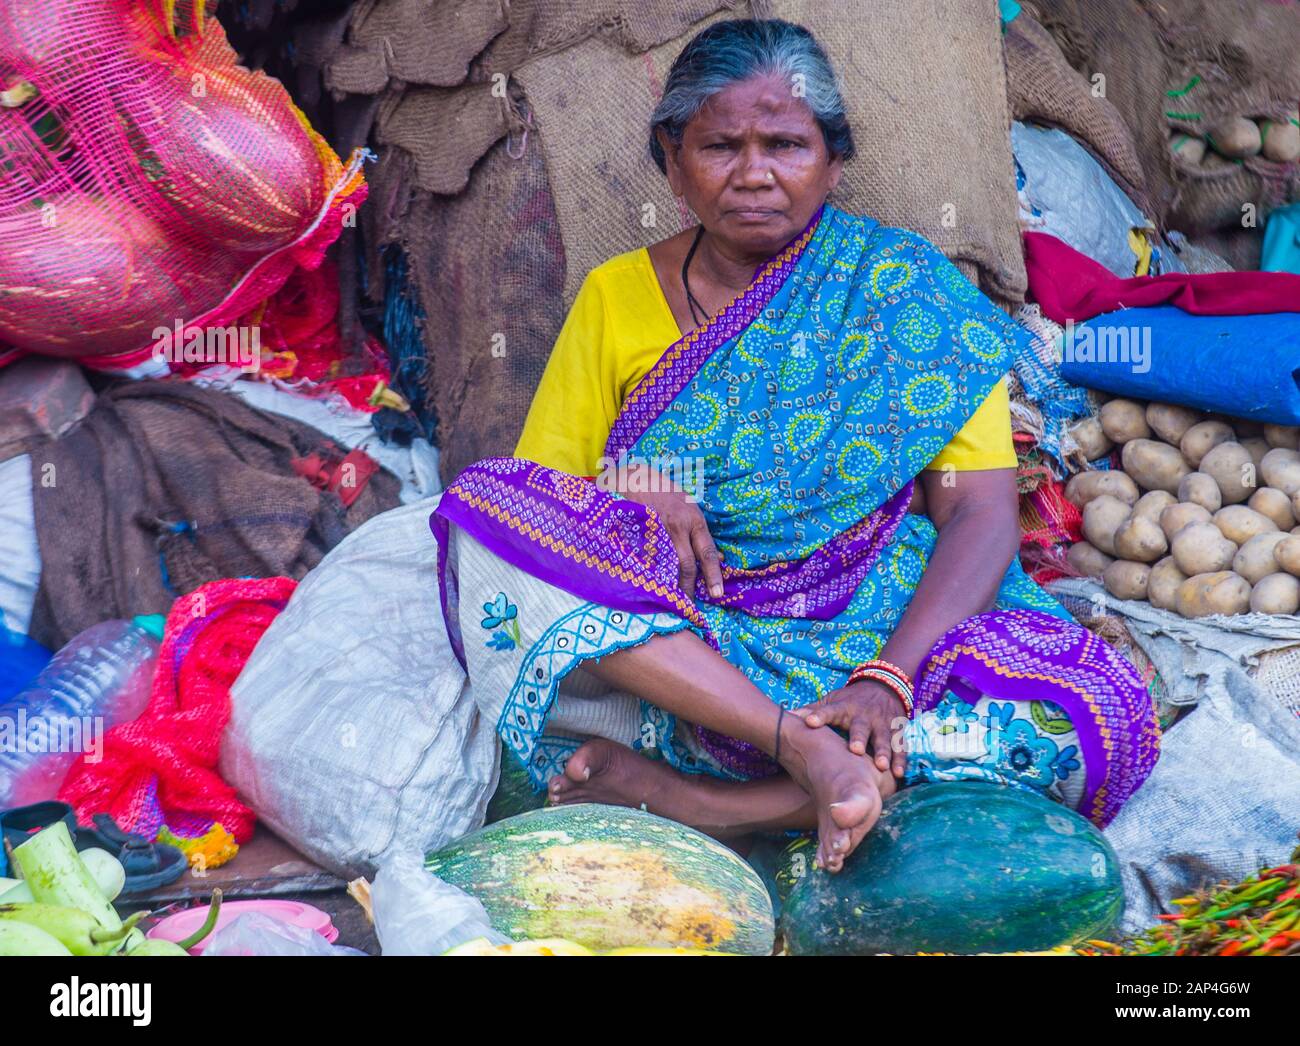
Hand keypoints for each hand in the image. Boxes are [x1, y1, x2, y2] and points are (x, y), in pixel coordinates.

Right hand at [610, 463, 723, 597]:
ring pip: (666, 564)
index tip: (717, 594)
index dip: (713, 575)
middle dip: (689, 588)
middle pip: (685, 564)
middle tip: (690, 605)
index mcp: (694, 520)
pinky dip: (652, 574)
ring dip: (670, 584)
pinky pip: (648, 560)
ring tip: (673, 600)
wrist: (638, 478)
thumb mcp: (691, 509)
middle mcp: (677, 526)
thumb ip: (702, 535)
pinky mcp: (640, 535)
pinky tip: (653, 585)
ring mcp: (657, 531)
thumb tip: (719, 558)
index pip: (706, 553)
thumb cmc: (668, 494)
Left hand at [793, 679, 907, 776]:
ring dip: (883, 752)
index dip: (819, 715)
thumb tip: (786, 717)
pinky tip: (899, 774)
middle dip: (858, 738)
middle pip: (860, 727)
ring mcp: (882, 723)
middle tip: (854, 750)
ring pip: (883, 739)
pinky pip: (900, 746)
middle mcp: (863, 715)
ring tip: (882, 767)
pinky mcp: (896, 730)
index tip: (809, 722)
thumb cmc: (850, 700)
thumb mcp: (831, 701)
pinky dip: (901, 759)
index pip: (829, 710)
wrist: (883, 685)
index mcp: (843, 708)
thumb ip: (812, 710)